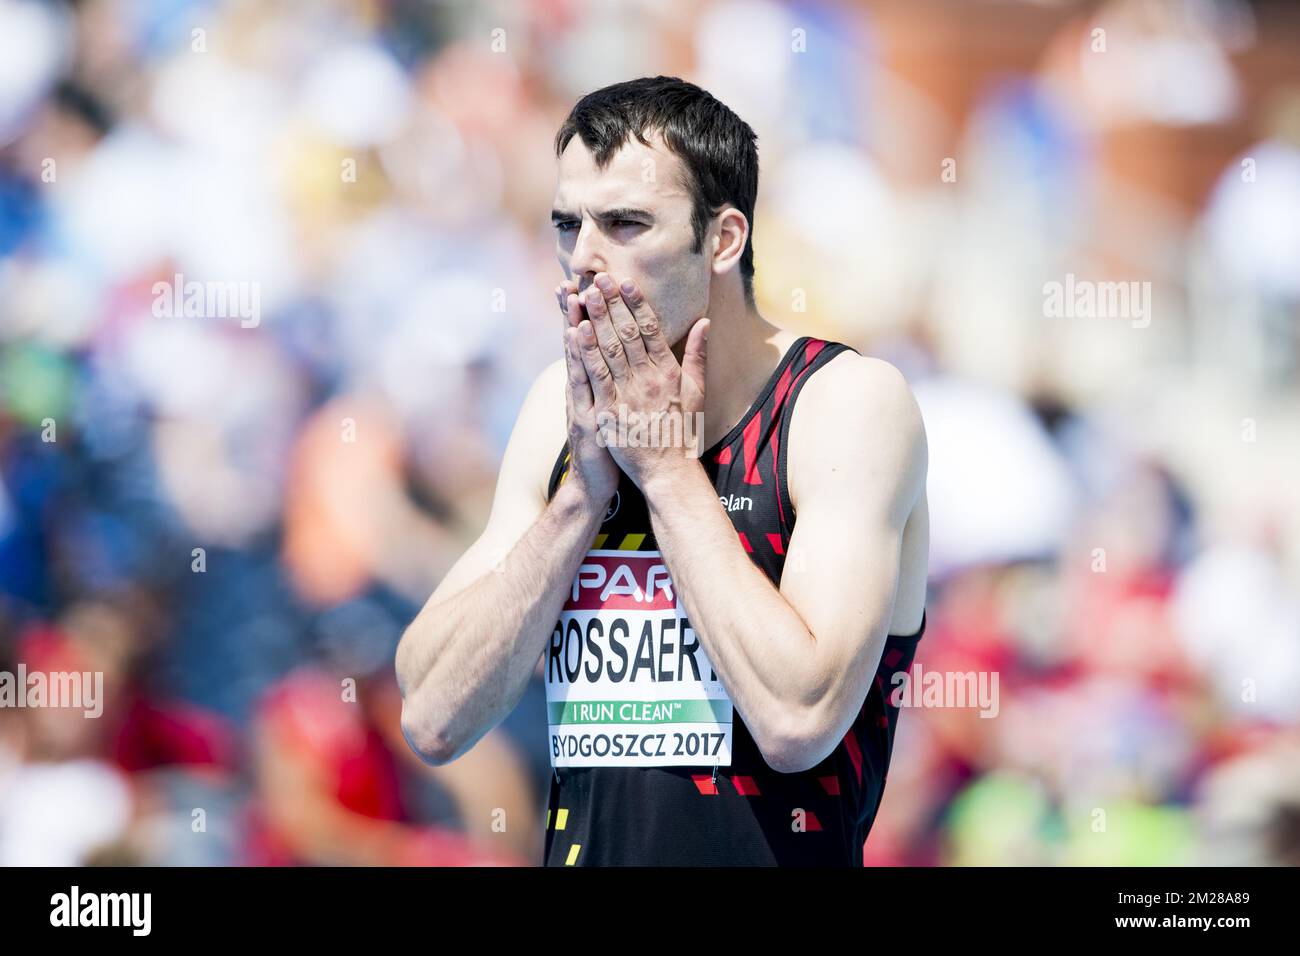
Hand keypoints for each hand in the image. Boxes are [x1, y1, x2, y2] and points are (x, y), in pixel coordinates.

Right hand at [555, 278, 620, 507]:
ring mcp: (581, 401)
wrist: (595, 483)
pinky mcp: (584, 416)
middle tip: (572, 279)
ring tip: (573, 295)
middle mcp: (582, 389)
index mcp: (594, 385)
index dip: (583, 315)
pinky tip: (575, 335)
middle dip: (576, 312)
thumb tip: (615, 359)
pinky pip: (581, 381)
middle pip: (578, 344)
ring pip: (577, 357)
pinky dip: (577, 357)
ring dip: (574, 324)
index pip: (588, 343)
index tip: (580, 285)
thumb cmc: (610, 445)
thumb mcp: (609, 410)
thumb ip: (610, 383)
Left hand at [572, 272, 708, 491]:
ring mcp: (629, 395)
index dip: (636, 303)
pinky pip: (597, 377)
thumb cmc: (681, 430)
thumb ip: (697, 355)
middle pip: (628, 333)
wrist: (669, 471)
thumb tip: (704, 322)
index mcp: (668, 372)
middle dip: (612, 304)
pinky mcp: (611, 412)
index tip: (625, 282)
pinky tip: (576, 333)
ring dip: (597, 320)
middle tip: (599, 278)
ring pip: (611, 350)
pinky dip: (586, 354)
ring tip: (585, 295)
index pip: (651, 329)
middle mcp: (649, 379)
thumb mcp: (696, 391)